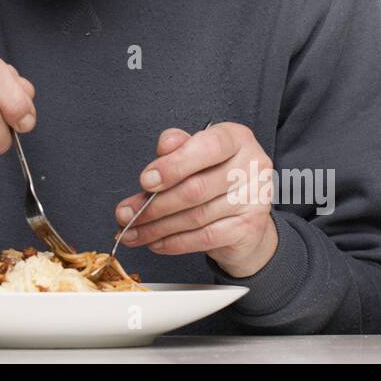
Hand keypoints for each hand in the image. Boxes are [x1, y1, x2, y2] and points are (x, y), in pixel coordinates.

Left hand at [113, 122, 278, 277]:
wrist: (244, 217)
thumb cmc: (212, 177)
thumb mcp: (195, 154)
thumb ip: (177, 147)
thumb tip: (163, 147)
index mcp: (237, 138)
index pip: (208, 147)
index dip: (174, 165)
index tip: (145, 181)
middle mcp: (252, 166)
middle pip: (196, 187)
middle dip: (154, 204)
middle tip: (126, 214)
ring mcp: (255, 200)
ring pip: (196, 216)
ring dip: (157, 227)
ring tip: (132, 232)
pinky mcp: (249, 229)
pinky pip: (204, 238)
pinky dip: (174, 242)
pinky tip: (155, 243)